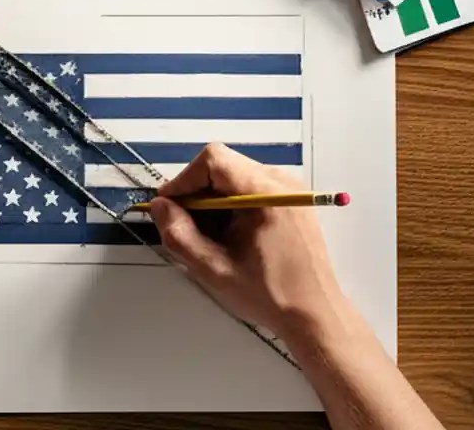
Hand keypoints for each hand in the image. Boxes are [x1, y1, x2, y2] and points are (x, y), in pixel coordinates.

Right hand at [147, 143, 346, 336]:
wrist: (314, 312)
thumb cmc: (268, 293)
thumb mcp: (214, 269)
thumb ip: (179, 234)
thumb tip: (159, 205)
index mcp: (265, 192)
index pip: (213, 160)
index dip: (184, 180)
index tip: (169, 208)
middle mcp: (281, 181)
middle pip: (223, 165)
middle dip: (197, 192)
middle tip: (187, 226)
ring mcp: (290, 189)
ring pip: (235, 175)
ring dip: (213, 199)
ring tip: (211, 236)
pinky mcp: (292, 200)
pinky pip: (251, 187)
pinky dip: (232, 204)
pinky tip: (232, 235)